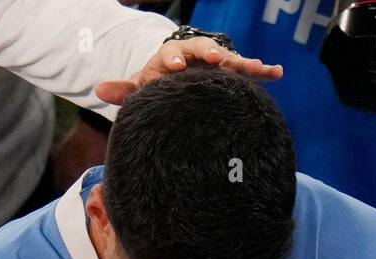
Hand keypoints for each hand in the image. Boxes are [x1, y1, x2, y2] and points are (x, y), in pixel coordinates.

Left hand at [95, 37, 282, 105]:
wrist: (179, 80)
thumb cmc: (160, 85)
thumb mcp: (141, 87)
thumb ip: (124, 91)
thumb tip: (98, 91)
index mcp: (172, 55)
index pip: (172, 54)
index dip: (172, 60)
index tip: (173, 67)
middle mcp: (196, 55)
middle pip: (204, 50)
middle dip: (210, 53)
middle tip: (215, 58)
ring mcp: (216, 63)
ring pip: (229, 59)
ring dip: (242, 62)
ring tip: (255, 67)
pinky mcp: (231, 74)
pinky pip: (248, 72)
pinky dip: (262, 72)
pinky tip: (276, 73)